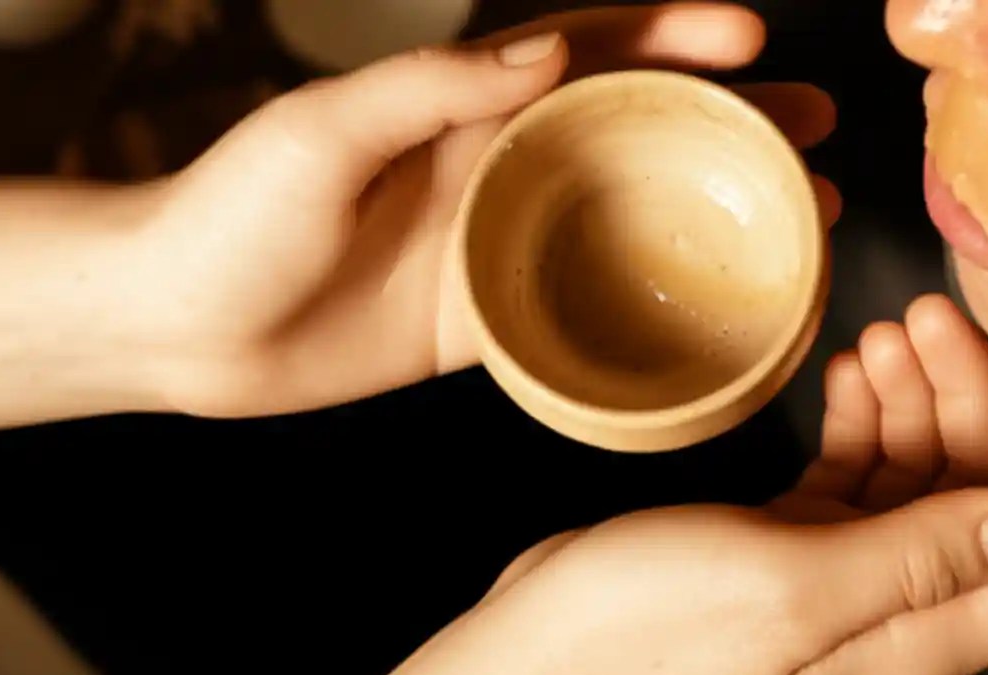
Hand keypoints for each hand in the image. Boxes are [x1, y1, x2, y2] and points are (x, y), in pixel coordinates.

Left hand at [129, 3, 841, 417]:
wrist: (178, 325)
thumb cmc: (229, 214)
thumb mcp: (324, 132)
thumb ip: (432, 89)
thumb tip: (545, 51)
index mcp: (459, 108)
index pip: (584, 55)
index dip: (668, 37)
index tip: (747, 35)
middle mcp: (490, 170)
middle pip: (630, 136)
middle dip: (722, 124)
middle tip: (809, 128)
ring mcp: (492, 249)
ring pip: (623, 224)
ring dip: (705, 218)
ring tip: (795, 218)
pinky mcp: (478, 324)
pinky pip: (579, 314)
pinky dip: (645, 309)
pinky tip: (703, 312)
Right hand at [342, 296, 987, 674]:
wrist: (535, 658)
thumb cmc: (635, 641)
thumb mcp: (786, 590)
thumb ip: (918, 560)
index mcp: (913, 642)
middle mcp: (892, 617)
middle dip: (985, 399)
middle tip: (938, 316)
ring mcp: (840, 583)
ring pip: (926, 480)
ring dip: (920, 399)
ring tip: (886, 333)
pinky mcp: (788, 552)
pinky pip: (859, 479)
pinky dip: (864, 420)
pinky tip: (845, 377)